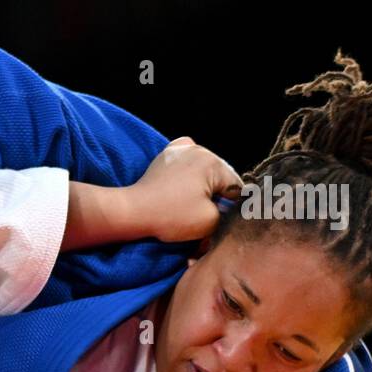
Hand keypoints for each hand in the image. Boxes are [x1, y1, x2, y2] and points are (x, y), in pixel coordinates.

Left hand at [123, 137, 242, 242]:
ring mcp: (181, 150)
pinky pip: (188, 161)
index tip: (224, 220)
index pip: (237, 187)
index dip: (233, 207)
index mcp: (213, 163)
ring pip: (205, 170)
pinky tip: (187, 185)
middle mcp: (199, 150)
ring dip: (205, 186)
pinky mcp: (166, 156)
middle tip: (208, 215)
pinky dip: (191, 172)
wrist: (133, 212)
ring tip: (194, 204)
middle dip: (218, 196)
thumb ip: (229, 214)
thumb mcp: (211, 222)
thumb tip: (234, 210)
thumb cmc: (171, 217)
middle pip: (221, 177)